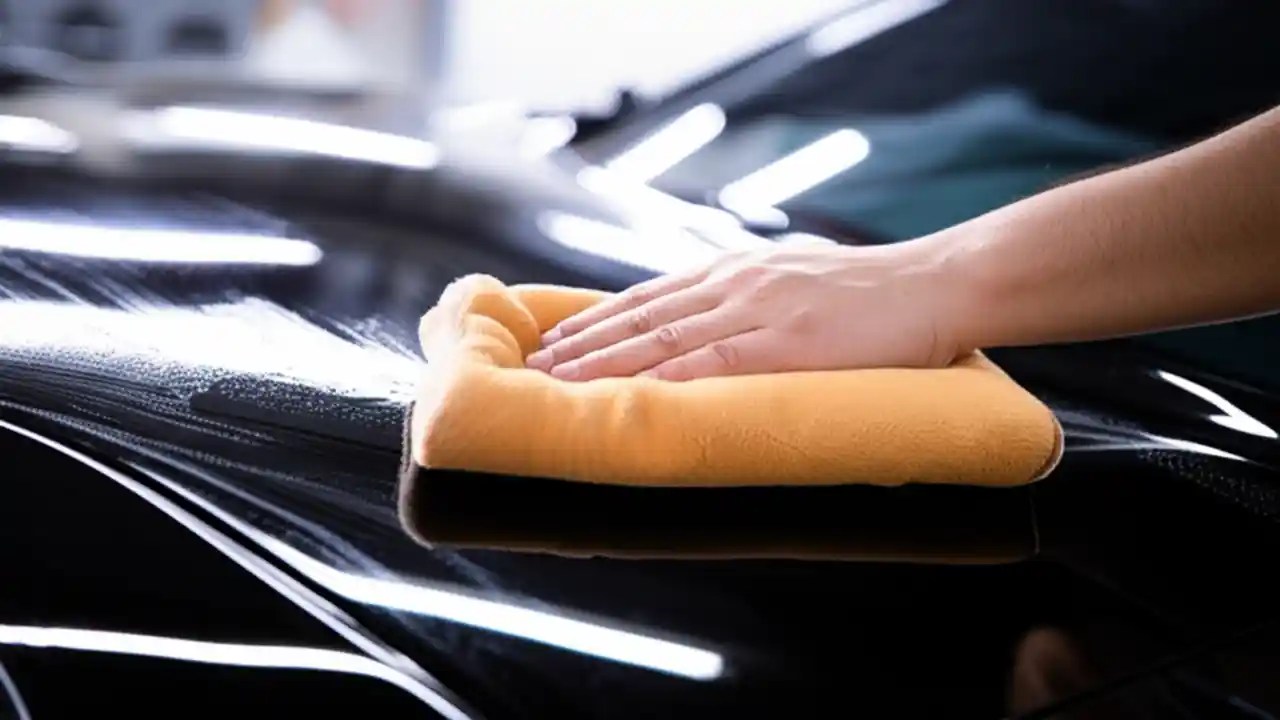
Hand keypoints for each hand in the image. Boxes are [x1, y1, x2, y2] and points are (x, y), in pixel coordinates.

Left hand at [526, 241, 961, 381]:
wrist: (933, 284)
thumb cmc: (871, 290)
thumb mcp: (796, 277)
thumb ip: (751, 296)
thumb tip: (714, 321)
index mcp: (736, 270)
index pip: (649, 297)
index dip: (597, 320)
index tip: (558, 340)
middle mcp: (734, 284)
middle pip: (641, 315)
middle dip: (584, 342)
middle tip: (536, 365)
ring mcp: (756, 310)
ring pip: (662, 339)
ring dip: (605, 363)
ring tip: (560, 382)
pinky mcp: (783, 343)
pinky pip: (710, 363)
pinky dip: (663, 380)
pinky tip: (630, 395)